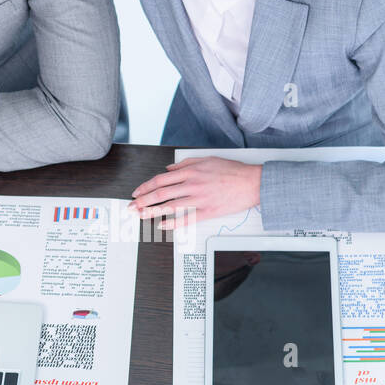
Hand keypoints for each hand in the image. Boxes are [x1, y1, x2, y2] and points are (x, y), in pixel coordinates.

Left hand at [128, 157, 262, 228]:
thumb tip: (169, 168)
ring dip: (152, 211)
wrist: (252, 182)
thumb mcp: (207, 160)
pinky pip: (187, 219)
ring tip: (141, 215)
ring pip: (170, 206)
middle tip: (132, 206)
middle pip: (161, 193)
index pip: (161, 179)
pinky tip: (162, 225)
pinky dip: (173, 223)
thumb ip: (186, 164)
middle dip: (143, 200)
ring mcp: (200, 199)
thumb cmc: (232, 171)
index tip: (136, 192)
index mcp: (191, 171)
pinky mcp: (208, 211)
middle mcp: (193, 184)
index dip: (145, 187)